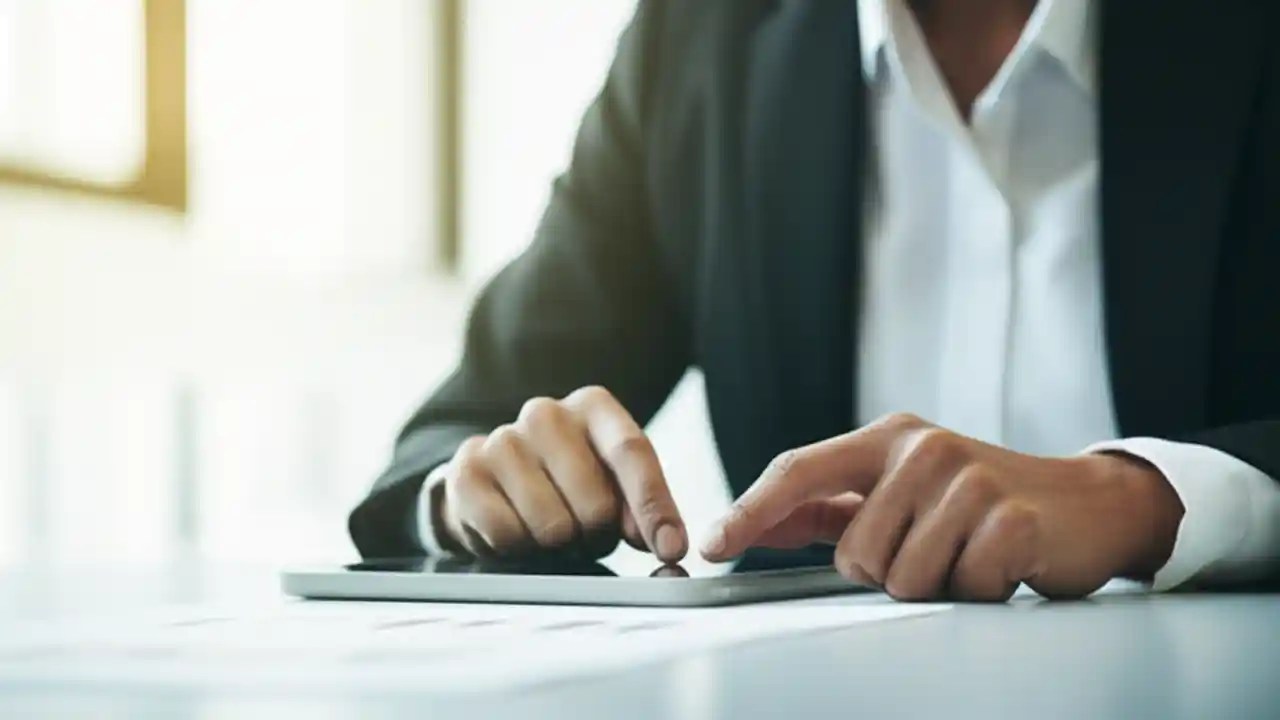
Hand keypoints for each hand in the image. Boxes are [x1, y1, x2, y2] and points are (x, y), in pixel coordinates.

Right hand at [437, 386, 686, 562]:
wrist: (492, 478)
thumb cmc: (567, 481)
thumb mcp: (613, 481)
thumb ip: (642, 505)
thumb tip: (666, 544)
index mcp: (593, 407)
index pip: (632, 452)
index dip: (654, 507)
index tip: (671, 549)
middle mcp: (546, 413)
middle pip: (595, 504)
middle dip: (597, 535)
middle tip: (585, 533)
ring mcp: (502, 440)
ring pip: (553, 528)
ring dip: (558, 546)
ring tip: (550, 530)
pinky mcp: (467, 472)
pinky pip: (508, 536)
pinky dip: (518, 549)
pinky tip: (516, 529)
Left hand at [701, 414, 1183, 600]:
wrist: (1084, 502)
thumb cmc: (979, 499)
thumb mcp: (901, 489)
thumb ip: (828, 506)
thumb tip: (752, 525)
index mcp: (888, 439)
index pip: (799, 470)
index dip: (751, 510)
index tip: (711, 544)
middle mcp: (923, 449)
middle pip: (854, 553)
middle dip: (887, 571)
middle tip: (933, 549)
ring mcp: (969, 480)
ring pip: (903, 579)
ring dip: (936, 584)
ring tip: (967, 554)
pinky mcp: (1010, 518)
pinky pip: (961, 588)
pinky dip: (979, 590)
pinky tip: (1000, 563)